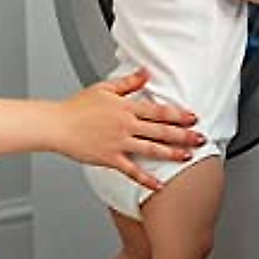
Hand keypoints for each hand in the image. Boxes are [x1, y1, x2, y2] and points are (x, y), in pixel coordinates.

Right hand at [55, 69, 202, 189]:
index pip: (159, 111)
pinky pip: (132, 171)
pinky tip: (159, 185)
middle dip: (184, 135)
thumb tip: (146, 72)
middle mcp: (126, 125)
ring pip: (151, 149)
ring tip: (188, 157)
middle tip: (201, 138)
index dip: (179, 114)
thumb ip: (129, 82)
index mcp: (126, 107)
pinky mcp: (110, 158)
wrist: (56, 124)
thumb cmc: (77, 107)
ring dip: (172, 154)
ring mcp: (119, 143)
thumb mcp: (105, 88)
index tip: (194, 117)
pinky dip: (147, 179)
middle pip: (161, 130)